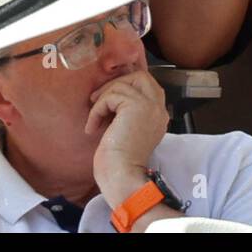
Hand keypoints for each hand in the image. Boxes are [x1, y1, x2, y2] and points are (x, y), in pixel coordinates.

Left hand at [88, 71, 169, 206]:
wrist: (122, 175)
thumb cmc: (120, 160)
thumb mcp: (127, 129)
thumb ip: (128, 111)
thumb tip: (111, 93)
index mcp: (159, 115)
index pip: (148, 84)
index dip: (127, 84)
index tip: (108, 96)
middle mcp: (159, 108)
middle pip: (140, 76)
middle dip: (116, 84)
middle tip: (99, 101)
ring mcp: (150, 106)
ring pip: (121, 84)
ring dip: (102, 99)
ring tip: (95, 118)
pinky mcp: (136, 106)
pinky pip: (110, 96)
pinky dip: (97, 110)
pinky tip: (93, 127)